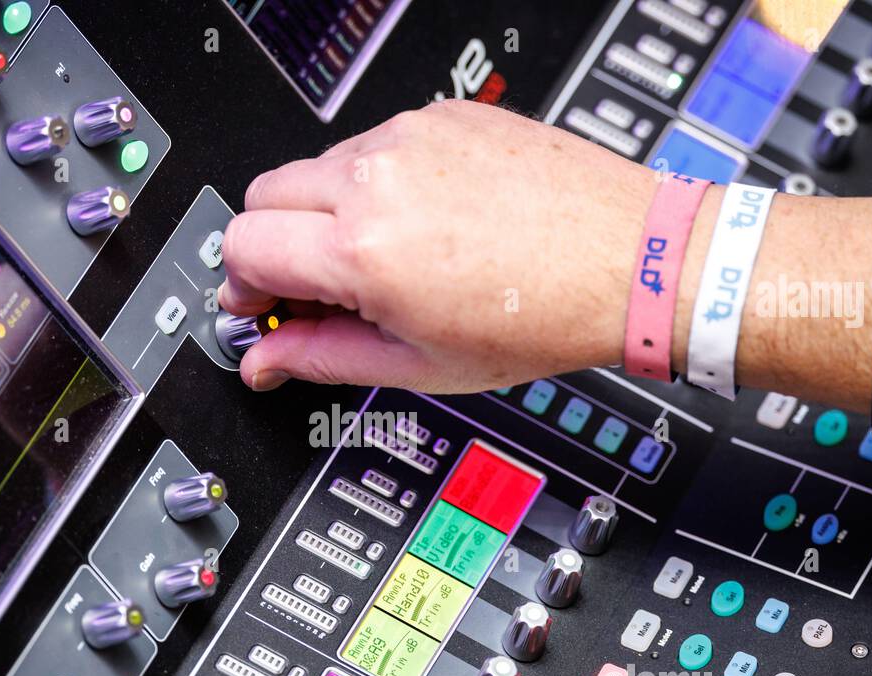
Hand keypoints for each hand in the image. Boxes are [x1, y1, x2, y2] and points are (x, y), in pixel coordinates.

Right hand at [218, 99, 655, 392]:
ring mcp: (410, 137)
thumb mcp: (420, 363)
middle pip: (262, 195)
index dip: (243, 287)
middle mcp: (377, 177)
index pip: (241, 246)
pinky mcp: (442, 116)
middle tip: (314, 290)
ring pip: (317, 167)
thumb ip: (325, 358)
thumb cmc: (544, 314)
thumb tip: (267, 361)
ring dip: (324, 215)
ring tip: (383, 262)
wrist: (630, 258)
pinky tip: (423, 225)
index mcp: (363, 248)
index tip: (262, 307)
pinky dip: (376, 184)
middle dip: (272, 246)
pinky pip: (374, 145)